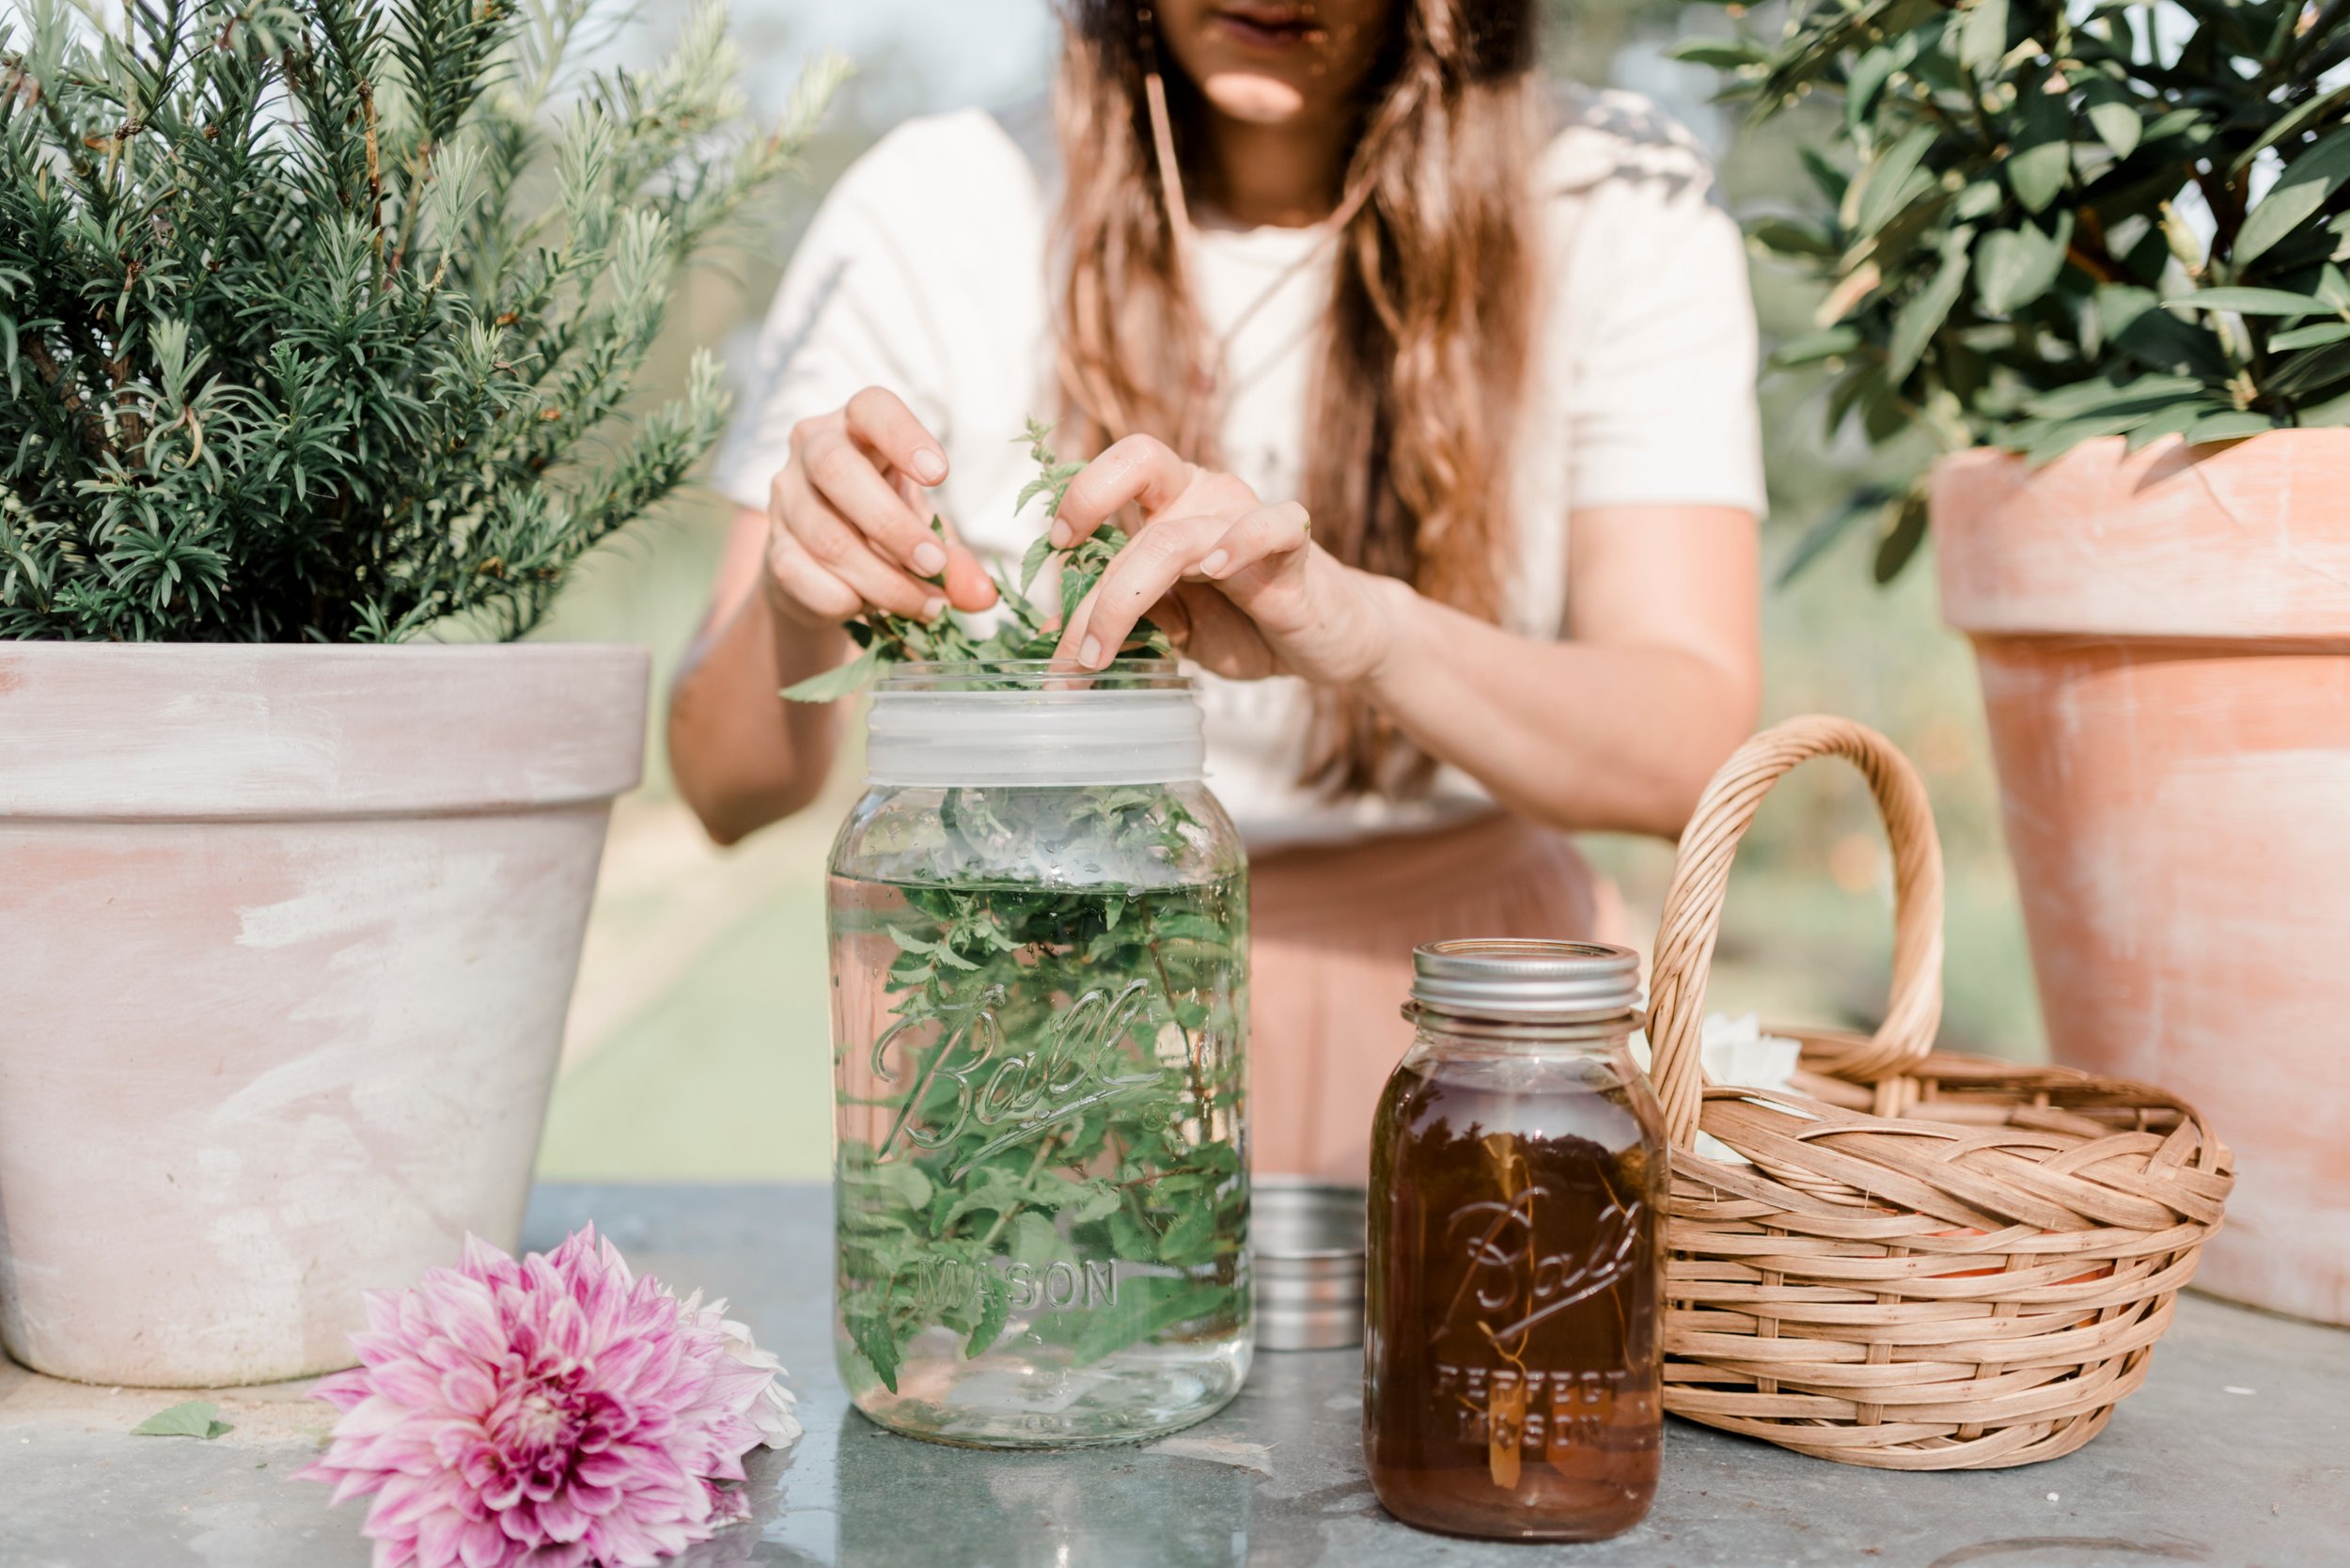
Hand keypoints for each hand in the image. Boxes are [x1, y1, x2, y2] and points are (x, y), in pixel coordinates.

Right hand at [764, 387, 997, 629]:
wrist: (824, 571)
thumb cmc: (886, 530)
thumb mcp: (927, 533)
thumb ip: (957, 562)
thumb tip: (983, 596)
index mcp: (857, 426)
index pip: (872, 408)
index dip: (904, 435)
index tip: (940, 473)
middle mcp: (811, 449)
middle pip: (836, 469)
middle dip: (892, 525)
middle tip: (935, 565)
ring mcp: (785, 498)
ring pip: (825, 535)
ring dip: (883, 581)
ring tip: (926, 607)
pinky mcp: (772, 547)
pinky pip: (800, 574)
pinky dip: (844, 600)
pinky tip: (871, 609)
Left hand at [1048, 435, 1405, 686]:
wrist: (1330, 644)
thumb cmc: (1250, 625)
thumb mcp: (1175, 626)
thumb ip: (1128, 615)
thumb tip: (1056, 633)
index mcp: (1173, 504)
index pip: (1120, 470)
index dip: (1081, 491)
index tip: (1055, 548)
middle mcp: (1206, 495)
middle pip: (1140, 466)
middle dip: (1087, 519)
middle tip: (1063, 599)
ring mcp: (1249, 517)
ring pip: (1175, 535)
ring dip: (1122, 599)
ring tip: (1095, 656)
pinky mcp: (1295, 547)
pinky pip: (1270, 526)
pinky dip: (1240, 542)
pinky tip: (1215, 572)